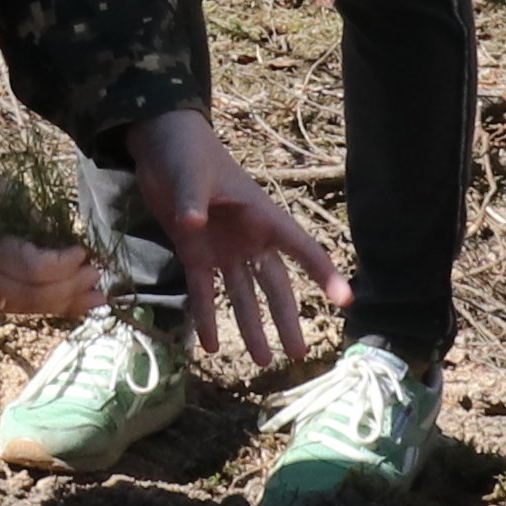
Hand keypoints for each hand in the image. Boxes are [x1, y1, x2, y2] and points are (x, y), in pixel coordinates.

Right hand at [0, 170, 100, 324]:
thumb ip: (30, 220)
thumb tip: (61, 239)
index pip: (27, 268)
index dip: (60, 264)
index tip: (83, 252)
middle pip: (30, 295)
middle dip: (69, 289)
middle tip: (99, 278)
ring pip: (24, 308)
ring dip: (63, 303)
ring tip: (95, 298)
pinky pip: (13, 307)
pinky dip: (44, 305)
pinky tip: (69, 304)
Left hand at [125, 110, 335, 370]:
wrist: (160, 145)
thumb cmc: (186, 151)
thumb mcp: (191, 173)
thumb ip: (193, 198)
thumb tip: (192, 220)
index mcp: (262, 216)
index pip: (301, 248)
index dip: (323, 273)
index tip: (345, 300)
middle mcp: (249, 238)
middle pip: (274, 284)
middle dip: (286, 318)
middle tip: (298, 354)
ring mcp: (223, 249)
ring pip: (243, 295)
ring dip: (250, 326)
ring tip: (262, 360)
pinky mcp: (196, 253)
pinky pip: (204, 291)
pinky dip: (206, 317)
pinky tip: (210, 346)